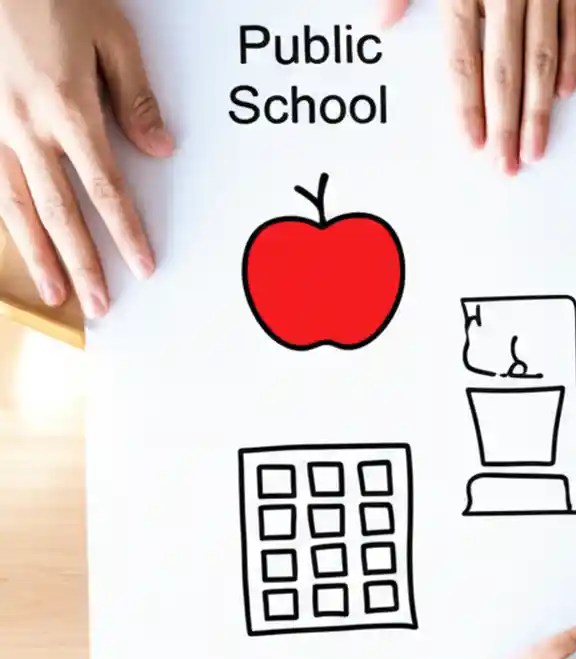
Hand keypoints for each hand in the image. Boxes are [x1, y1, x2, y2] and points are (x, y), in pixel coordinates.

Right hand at [0, 0, 171, 316]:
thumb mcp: (110, 35)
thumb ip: (136, 97)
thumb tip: (161, 150)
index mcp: (67, 108)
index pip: (105, 188)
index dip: (125, 232)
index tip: (144, 267)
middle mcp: (25, 128)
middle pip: (60, 212)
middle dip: (82, 263)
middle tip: (100, 306)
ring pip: (15, 206)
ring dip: (38, 255)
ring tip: (57, 294)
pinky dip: (4, 219)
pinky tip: (15, 244)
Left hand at [381, 0, 575, 174]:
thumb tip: (380, 22)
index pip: (465, 56)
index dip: (468, 104)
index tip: (471, 144)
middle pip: (507, 67)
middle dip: (507, 123)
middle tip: (506, 167)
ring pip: (544, 54)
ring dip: (541, 107)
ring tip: (536, 148)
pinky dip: (573, 57)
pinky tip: (566, 92)